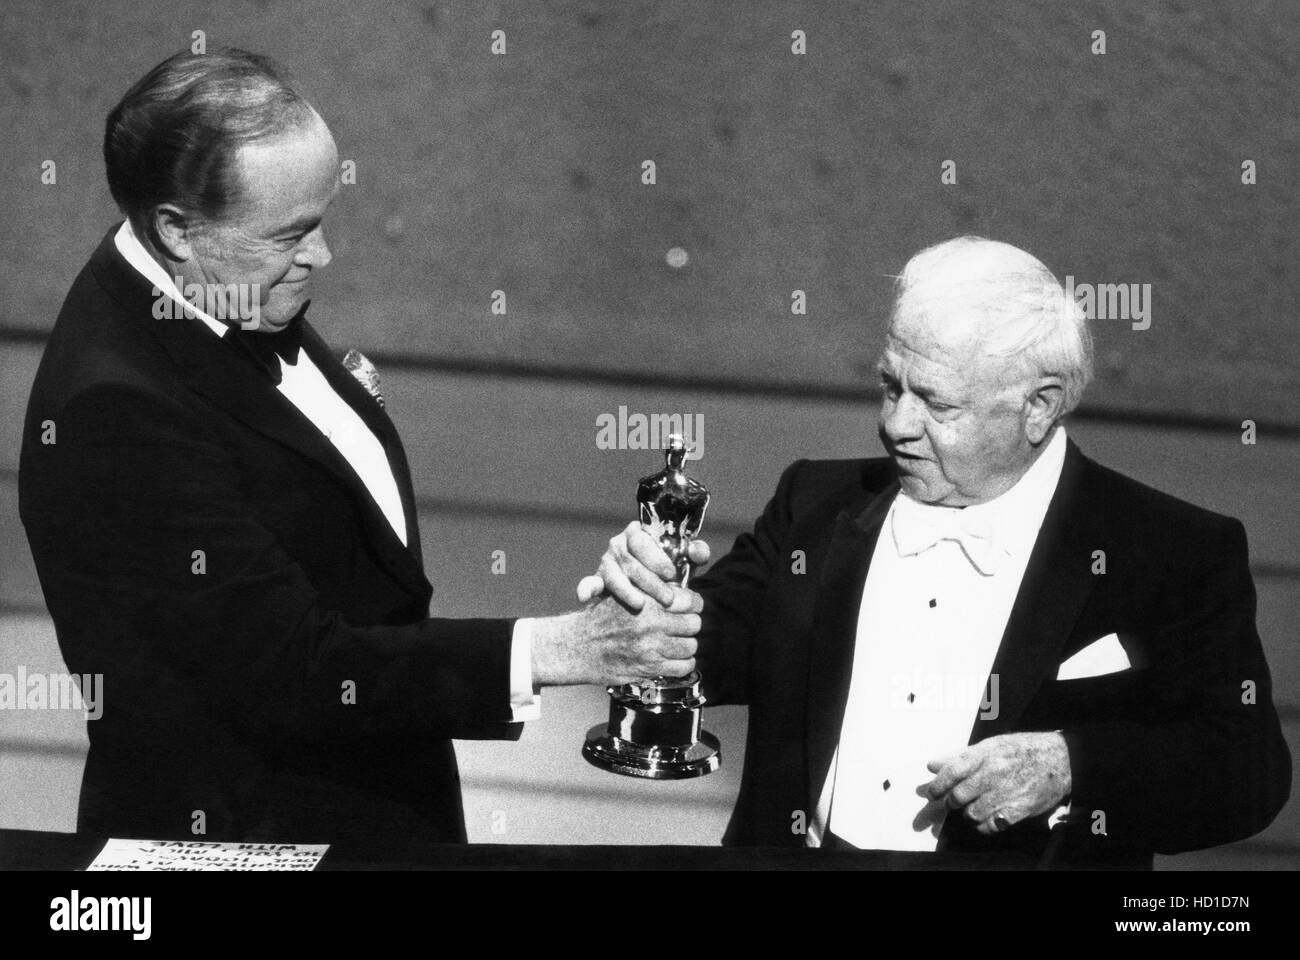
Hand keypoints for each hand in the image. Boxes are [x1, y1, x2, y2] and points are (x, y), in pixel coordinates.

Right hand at [530, 588, 702, 686]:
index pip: (690, 601)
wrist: (579, 647)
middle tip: (681, 626)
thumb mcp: (621, 592)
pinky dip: (683, 663)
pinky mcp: (651, 668)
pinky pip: (684, 666)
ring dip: (686, 645)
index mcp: (647, 601)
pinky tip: (674, 658)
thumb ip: (649, 589)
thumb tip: (679, 589)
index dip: (693, 604)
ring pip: (691, 646)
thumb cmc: (599, 618)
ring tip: (676, 642)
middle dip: (689, 624)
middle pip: (694, 623)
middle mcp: (652, 623)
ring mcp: (652, 648)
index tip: (690, 607)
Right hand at [576, 521, 710, 609]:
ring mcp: (606, 562)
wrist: (648, 589)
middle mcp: (619, 544)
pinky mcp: (597, 580)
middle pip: (630, 561)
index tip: (672, 575)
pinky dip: (586, 588)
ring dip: (626, 591)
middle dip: (649, 581)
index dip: (656, 558)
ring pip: (613, 575)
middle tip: (668, 599)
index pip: (643, 541)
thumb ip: (694, 553)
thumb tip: (698, 552)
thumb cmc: (669, 571)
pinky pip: (588, 583)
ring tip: (640, 605)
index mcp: (639, 533)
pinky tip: (584, 597)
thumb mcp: (682, 561)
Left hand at [922, 732, 1071, 834]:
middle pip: (959, 796)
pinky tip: (987, 817)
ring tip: (973, 807)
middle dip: (951, 801)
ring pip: (972, 813)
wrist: (1061, 759)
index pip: (952, 771)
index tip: (932, 792)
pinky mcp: (1020, 810)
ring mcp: (1008, 792)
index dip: (937, 785)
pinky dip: (984, 825)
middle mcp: (995, 772)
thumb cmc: (1022, 750)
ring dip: (968, 813)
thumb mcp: (991, 745)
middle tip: (953, 801)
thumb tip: (932, 765)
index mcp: (985, 753)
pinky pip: (991, 825)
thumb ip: (959, 756)